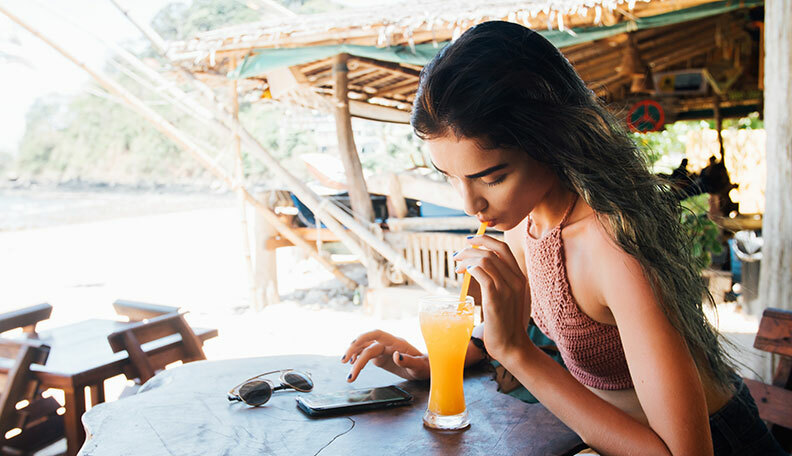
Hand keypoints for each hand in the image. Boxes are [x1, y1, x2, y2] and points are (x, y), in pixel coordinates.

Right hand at [341, 330, 428, 381]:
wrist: (426, 368)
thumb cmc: (424, 366)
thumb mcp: (420, 366)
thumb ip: (409, 361)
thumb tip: (397, 356)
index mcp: (396, 342)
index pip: (377, 334)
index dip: (364, 337)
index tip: (354, 346)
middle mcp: (387, 344)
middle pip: (367, 343)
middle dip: (354, 350)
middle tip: (344, 361)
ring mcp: (383, 350)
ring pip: (364, 349)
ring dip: (353, 355)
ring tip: (346, 368)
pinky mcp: (381, 357)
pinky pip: (366, 355)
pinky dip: (357, 358)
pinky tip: (351, 364)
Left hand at [454, 235, 529, 359]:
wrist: (511, 346)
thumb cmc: (505, 323)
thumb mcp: (508, 298)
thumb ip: (499, 282)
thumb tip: (478, 268)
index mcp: (520, 277)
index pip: (503, 248)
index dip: (485, 240)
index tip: (470, 242)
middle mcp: (516, 280)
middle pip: (493, 251)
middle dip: (472, 247)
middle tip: (457, 254)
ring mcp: (507, 289)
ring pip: (485, 260)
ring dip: (467, 259)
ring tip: (457, 267)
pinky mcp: (496, 298)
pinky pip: (482, 274)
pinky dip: (471, 268)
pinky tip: (464, 273)